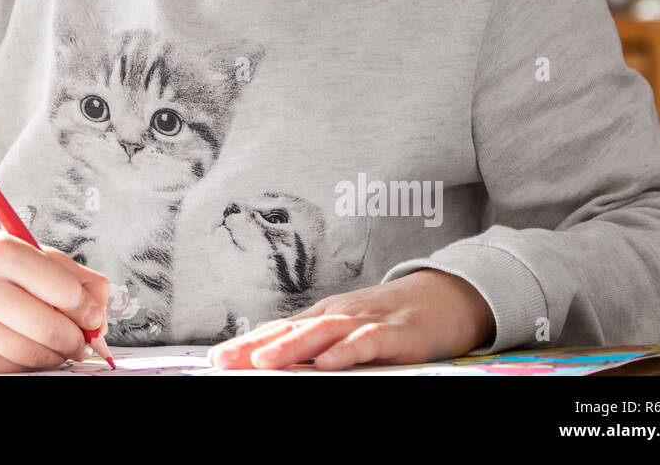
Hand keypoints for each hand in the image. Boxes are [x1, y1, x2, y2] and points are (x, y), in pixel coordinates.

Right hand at [0, 232, 110, 373]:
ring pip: (36, 353)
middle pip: (50, 327)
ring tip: (59, 342)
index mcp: (0, 252)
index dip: (87, 307)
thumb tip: (101, 310)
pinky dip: (34, 363)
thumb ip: (75, 276)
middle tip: (83, 339)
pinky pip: (18, 369)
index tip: (93, 315)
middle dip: (78, 339)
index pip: (61, 288)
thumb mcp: (32, 255)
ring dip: (59, 354)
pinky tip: (30, 346)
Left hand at [207, 268, 494, 370]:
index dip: (247, 343)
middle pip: (292, 329)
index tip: (216, 357)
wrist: (444, 297)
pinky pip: (369, 342)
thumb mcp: (348, 331)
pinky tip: (329, 362)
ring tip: (264, 362)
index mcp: (323, 317)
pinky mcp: (397, 334)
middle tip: (225, 361)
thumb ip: (315, 345)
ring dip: (292, 347)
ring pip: (324, 333)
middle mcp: (339, 315)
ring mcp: (367, 321)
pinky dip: (348, 351)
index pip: (279, 329)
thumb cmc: (389, 318)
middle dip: (256, 346)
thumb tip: (272, 362)